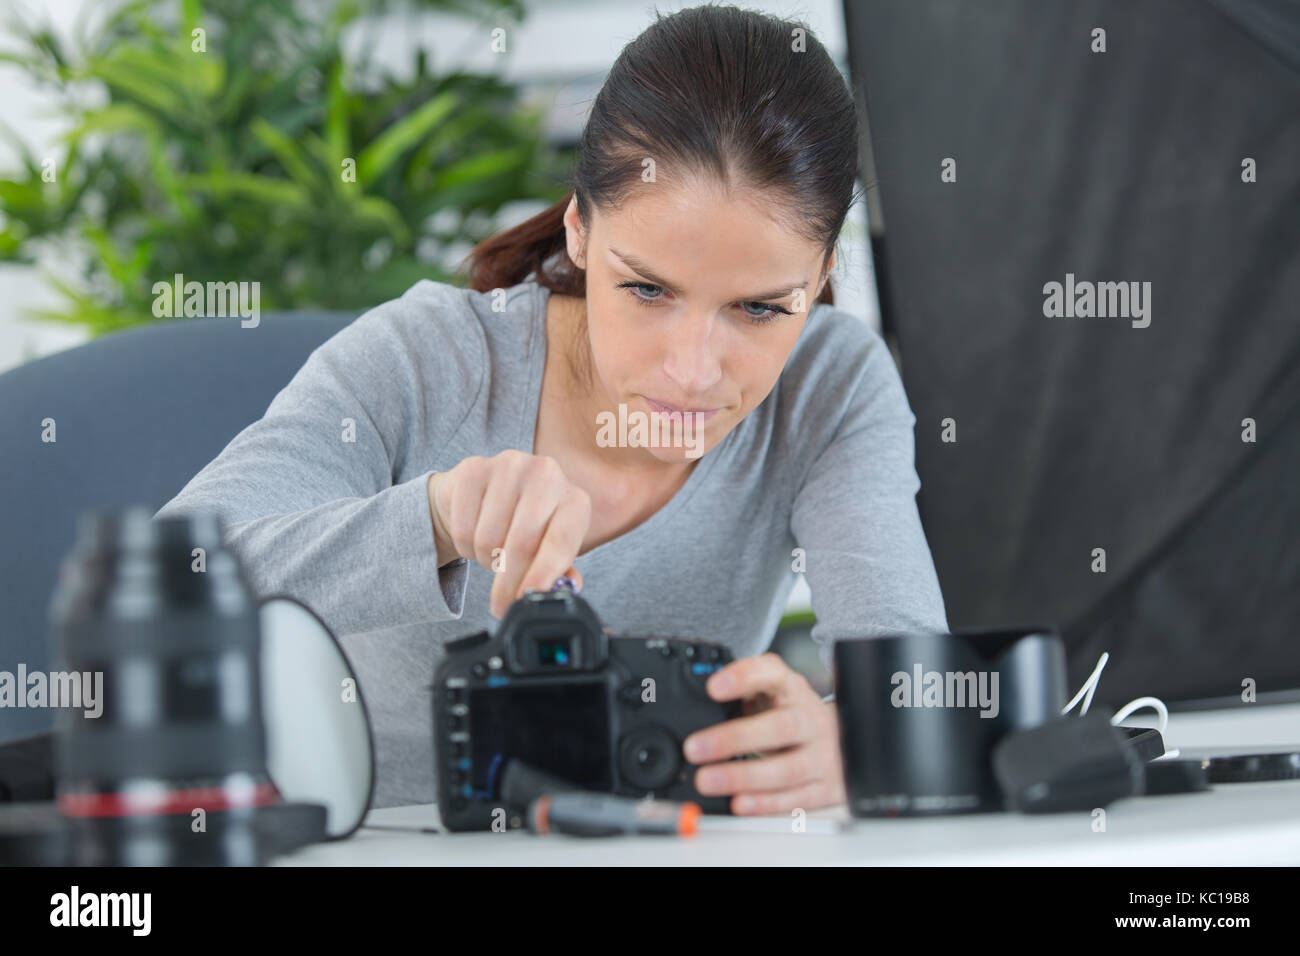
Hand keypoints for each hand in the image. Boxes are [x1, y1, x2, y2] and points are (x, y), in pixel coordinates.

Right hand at [426, 450, 589, 616]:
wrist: (483, 493)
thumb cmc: (525, 525)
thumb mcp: (550, 547)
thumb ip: (561, 570)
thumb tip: (568, 588)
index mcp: (574, 500)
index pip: (561, 542)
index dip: (542, 576)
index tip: (525, 600)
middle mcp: (547, 475)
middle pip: (522, 544)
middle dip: (508, 583)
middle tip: (501, 603)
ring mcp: (510, 466)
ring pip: (488, 539)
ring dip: (486, 560)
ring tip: (493, 552)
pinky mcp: (474, 468)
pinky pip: (464, 527)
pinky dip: (465, 545)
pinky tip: (474, 535)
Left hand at [682, 652, 845, 814]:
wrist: (842, 737)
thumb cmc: (791, 713)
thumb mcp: (769, 692)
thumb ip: (740, 693)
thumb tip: (693, 704)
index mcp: (792, 689)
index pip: (772, 673)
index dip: (743, 678)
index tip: (713, 688)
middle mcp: (809, 719)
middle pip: (780, 727)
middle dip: (734, 739)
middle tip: (695, 747)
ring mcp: (821, 754)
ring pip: (787, 768)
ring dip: (744, 777)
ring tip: (708, 780)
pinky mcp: (825, 787)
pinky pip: (796, 799)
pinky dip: (766, 803)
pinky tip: (739, 803)